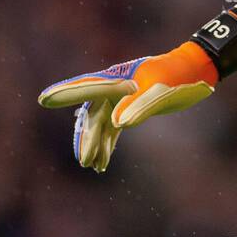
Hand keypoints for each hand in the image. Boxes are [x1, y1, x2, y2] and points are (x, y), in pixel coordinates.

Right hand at [38, 42, 219, 171]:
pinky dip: (107, 143)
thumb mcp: (160, 91)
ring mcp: (119, 97)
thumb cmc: (175, 76)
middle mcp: (113, 87)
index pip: (87, 87)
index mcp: (116, 78)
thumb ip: (139, 105)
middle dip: (87, 137)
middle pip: (92, 113)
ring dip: (96, 143)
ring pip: (100, 123)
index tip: (44, 99)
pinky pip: (111, 127)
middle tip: (84, 160)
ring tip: (91, 166)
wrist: (192, 71)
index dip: (65, 93)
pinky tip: (103, 162)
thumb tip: (118, 125)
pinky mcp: (128, 107)